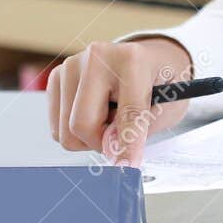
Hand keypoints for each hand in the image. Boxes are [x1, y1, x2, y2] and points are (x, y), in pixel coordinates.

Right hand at [47, 37, 193, 166]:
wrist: (145, 61)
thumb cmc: (157, 83)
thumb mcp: (167, 107)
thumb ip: (140, 131)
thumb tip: (111, 153)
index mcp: (132, 59)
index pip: (128, 114)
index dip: (128, 146)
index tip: (126, 166)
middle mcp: (97, 56)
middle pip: (82, 125)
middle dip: (102, 142)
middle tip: (120, 134)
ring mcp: (72, 65)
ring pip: (67, 130)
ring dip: (90, 137)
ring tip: (109, 118)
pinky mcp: (56, 76)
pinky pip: (57, 127)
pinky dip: (76, 130)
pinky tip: (94, 112)